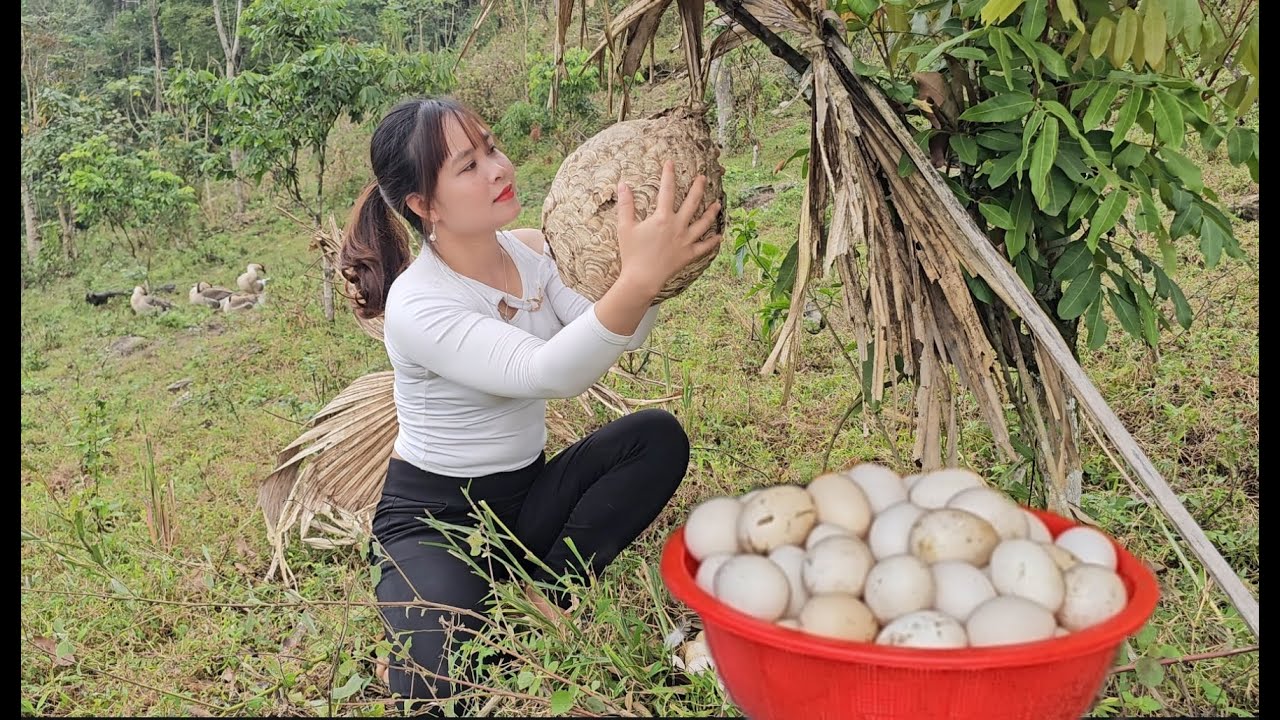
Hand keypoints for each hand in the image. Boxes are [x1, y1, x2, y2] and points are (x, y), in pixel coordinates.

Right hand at [615, 159, 721, 295]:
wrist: (642, 279)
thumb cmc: (632, 253)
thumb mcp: (625, 227)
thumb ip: (626, 205)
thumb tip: (623, 184)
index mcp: (662, 217)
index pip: (667, 190)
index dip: (669, 174)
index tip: (671, 163)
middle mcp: (678, 226)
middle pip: (692, 202)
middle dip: (698, 187)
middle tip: (703, 178)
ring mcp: (685, 240)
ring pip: (704, 222)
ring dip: (712, 212)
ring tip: (718, 203)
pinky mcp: (688, 255)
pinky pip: (704, 247)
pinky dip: (713, 242)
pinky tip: (719, 236)